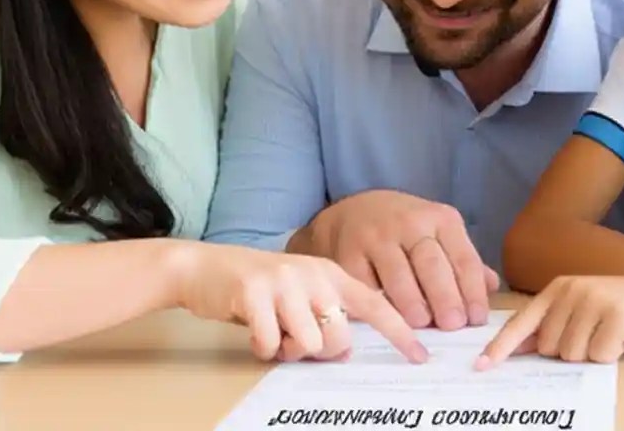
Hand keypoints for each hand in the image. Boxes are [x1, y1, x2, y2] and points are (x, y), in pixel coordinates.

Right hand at [174, 243, 427, 363]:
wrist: (203, 267)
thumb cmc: (257, 289)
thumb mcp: (299, 293)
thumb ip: (326, 315)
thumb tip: (343, 352)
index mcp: (329, 273)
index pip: (374, 304)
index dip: (399, 332)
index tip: (420, 356)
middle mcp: (312, 274)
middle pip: (339, 339)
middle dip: (319, 352)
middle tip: (293, 338)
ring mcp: (283, 282)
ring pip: (308, 345)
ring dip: (287, 350)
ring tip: (272, 331)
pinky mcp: (254, 293)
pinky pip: (271, 345)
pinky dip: (261, 349)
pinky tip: (253, 330)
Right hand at [296, 190, 499, 329]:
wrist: (355, 211)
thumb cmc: (407, 231)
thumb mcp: (439, 235)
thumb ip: (463, 261)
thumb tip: (492, 287)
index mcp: (440, 219)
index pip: (462, 257)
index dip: (472, 291)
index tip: (477, 319)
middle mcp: (409, 223)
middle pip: (431, 265)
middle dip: (444, 298)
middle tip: (452, 326)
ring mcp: (376, 237)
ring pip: (397, 276)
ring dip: (412, 305)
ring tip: (422, 326)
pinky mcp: (348, 253)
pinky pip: (365, 285)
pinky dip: (378, 305)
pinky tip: (389, 320)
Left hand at [476, 276, 623, 368]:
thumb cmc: (622, 309)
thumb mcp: (582, 308)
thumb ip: (551, 324)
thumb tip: (519, 347)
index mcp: (558, 288)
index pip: (522, 321)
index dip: (502, 346)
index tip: (482, 366)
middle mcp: (572, 290)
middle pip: (549, 347)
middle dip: (570, 351)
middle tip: (595, 334)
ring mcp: (594, 301)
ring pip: (572, 355)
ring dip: (592, 353)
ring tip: (610, 334)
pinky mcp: (616, 316)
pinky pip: (599, 356)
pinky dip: (611, 355)